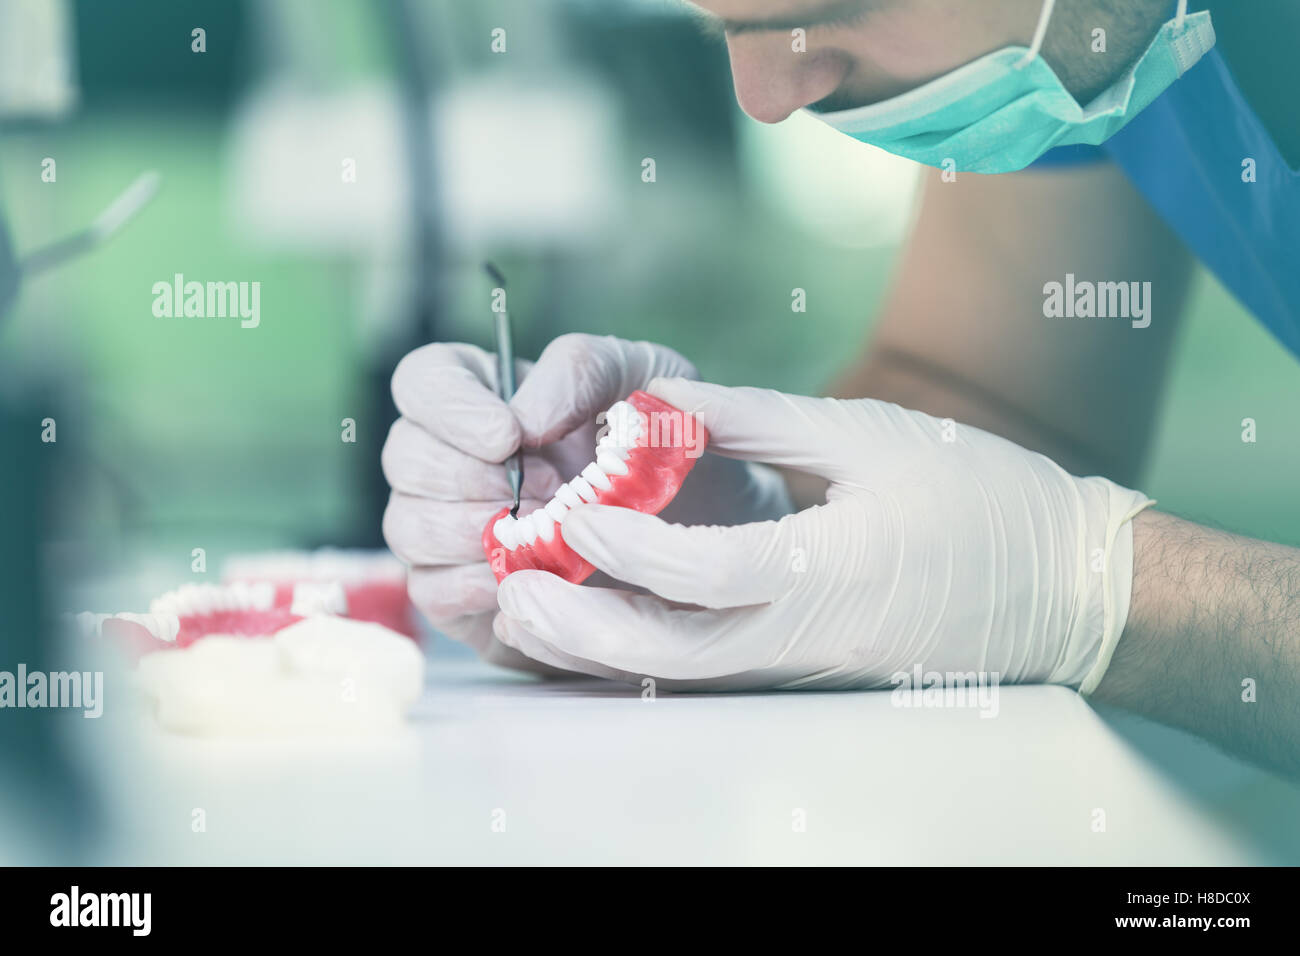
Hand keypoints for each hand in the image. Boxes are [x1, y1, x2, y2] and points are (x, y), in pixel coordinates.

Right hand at [381, 336, 792, 672]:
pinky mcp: (461, 595)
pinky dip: (477, 584)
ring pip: (408, 525)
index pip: (423, 381)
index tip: (507, 435)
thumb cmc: (664, 450)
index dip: (449, 407)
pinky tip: (530, 577)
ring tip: (548, 535)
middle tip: (550, 493)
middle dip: (472, 477)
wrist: (702, 536)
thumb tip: (522, 416)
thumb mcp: (642, 378)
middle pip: (404, 456)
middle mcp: (452, 458)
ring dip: (476, 531)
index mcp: (485, 395)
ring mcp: (447, 529)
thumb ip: (580, 369)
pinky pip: (432, 590)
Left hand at [493, 379, 1153, 690]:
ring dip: (596, 645)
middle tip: (509, 586)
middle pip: (667, 654)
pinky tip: (595, 614)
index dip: (627, 545)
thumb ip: (756, 419)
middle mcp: (803, 637)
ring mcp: (801, 664)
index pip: (704, 572)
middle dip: (579, 627)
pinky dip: (639, 647)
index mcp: (827, 575)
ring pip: (675, 672)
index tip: (570, 509)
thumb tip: (659, 401)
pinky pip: (703, 668)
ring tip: (527, 603)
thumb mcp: (868, 436)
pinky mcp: (801, 667)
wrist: (1063, 589)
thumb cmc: (979, 502)